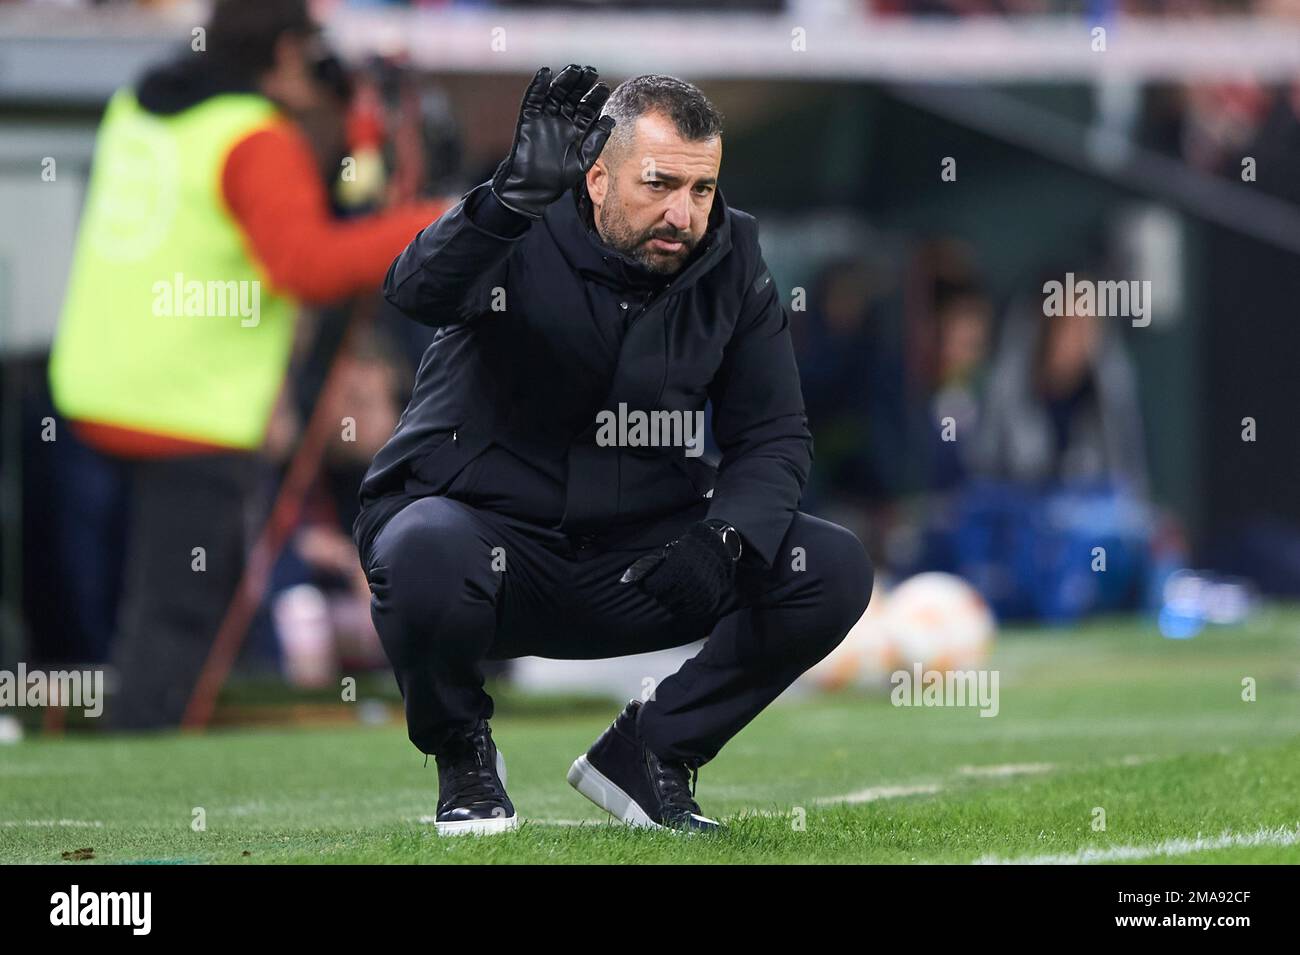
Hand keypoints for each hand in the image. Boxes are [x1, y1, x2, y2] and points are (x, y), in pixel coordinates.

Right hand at [491, 64, 614, 219]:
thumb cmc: (558, 179)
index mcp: (576, 131)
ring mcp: (545, 119)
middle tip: (590, 71)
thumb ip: (596, 140)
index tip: (603, 87)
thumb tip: (610, 119)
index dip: (595, 98)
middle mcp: (562, 121)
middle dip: (581, 84)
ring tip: (573, 70)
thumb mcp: (583, 160)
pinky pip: (533, 100)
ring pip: (555, 94)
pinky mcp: (528, 120)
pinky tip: (545, 73)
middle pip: (573, 97)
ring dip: (563, 81)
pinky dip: (538, 86)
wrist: (532, 189)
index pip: (588, 109)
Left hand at [620, 522, 736, 619]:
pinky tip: (687, 594)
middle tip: (669, 581)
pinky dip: (684, 605)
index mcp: (677, 571)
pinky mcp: (707, 604)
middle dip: (662, 591)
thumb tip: (627, 580)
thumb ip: (649, 568)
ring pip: (673, 607)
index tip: (652, 579)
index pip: (652, 587)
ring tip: (679, 586)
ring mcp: (699, 596)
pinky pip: (687, 612)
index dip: (648, 584)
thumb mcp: (667, 554)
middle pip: (662, 598)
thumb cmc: (687, 551)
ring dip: (671, 599)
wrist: (716, 551)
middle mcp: (689, 585)